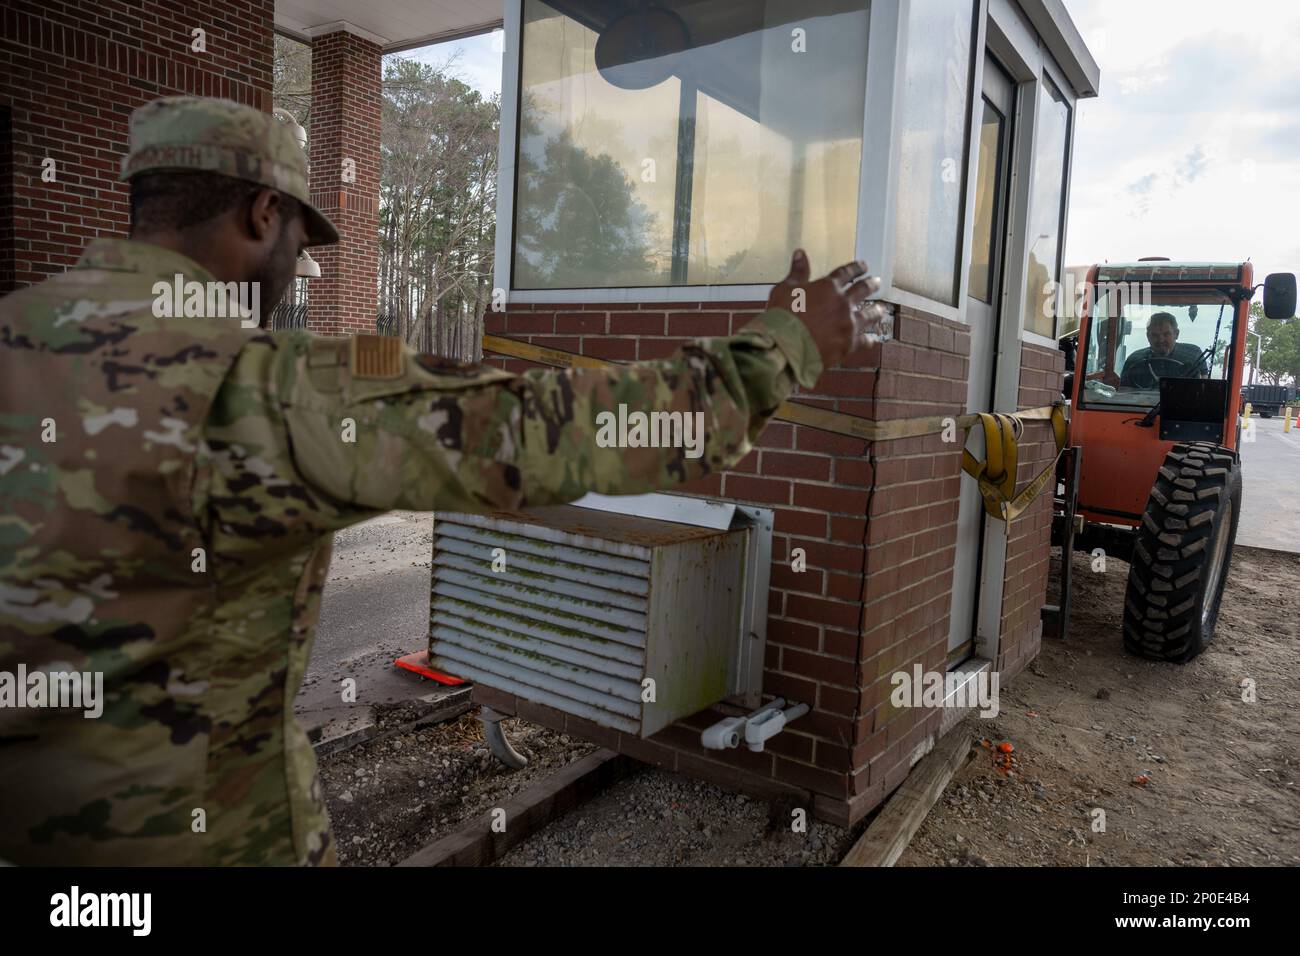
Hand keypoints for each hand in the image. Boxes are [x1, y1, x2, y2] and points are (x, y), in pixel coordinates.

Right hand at [767, 249, 884, 369]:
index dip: (856, 268)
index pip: (846, 273)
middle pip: (862, 290)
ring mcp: (848, 324)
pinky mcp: (849, 344)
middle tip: (876, 282)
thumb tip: (800, 253)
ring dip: (875, 311)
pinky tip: (871, 340)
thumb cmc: (782, 316)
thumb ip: (797, 272)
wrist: (786, 346)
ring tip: (880, 309)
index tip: (863, 266)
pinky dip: (868, 340)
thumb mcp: (786, 289)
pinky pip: (863, 341)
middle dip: (870, 284)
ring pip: (869, 315)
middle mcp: (843, 303)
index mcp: (828, 287)